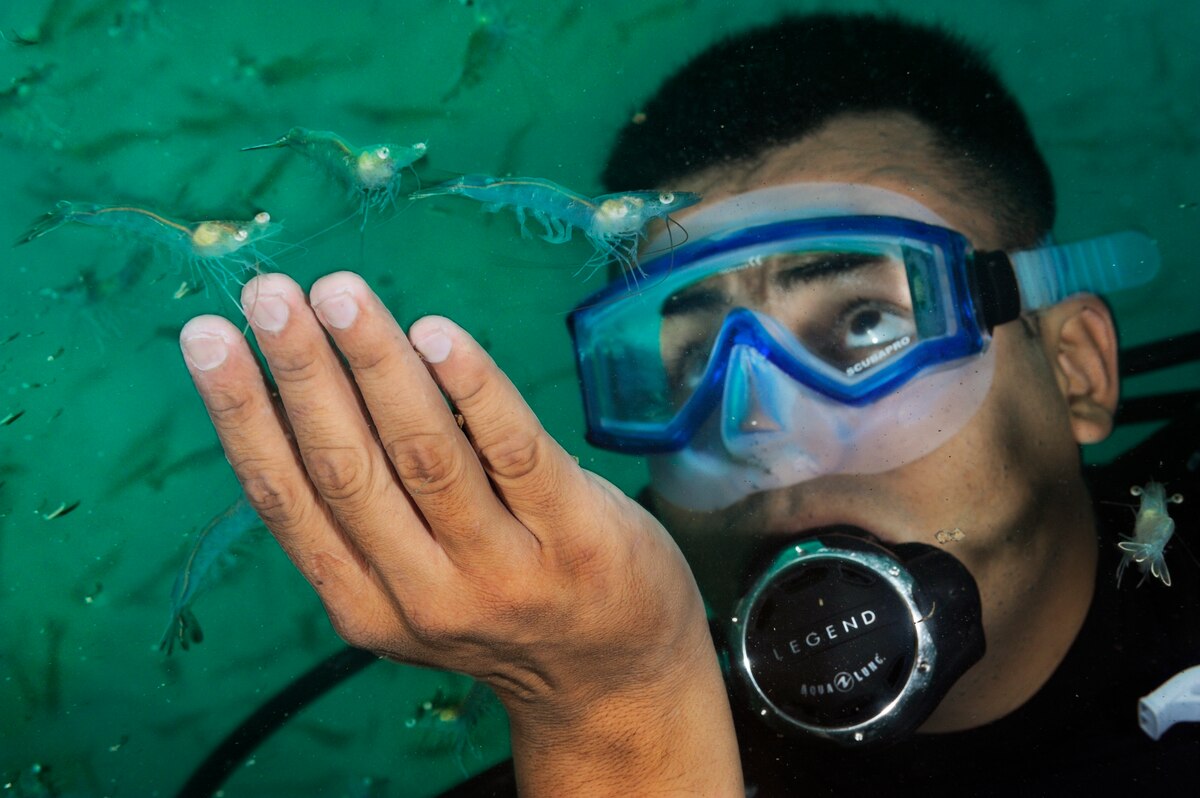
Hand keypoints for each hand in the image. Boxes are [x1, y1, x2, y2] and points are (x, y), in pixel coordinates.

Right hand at [179, 272, 740, 794]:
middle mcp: (424, 596)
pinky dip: (475, 390)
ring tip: (341, 295)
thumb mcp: (416, 586)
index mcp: (365, 604)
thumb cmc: (505, 606)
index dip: (242, 416)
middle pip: (348, 469)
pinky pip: (514, 452)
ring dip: (376, 364)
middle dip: (302, 375)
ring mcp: (503, 572)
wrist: (615, 680)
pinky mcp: (576, 540)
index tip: (209, 338)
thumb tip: (303, 387)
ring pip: (425, 453)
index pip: (287, 501)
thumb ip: (367, 517)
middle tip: (272, 295)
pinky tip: (439, 336)